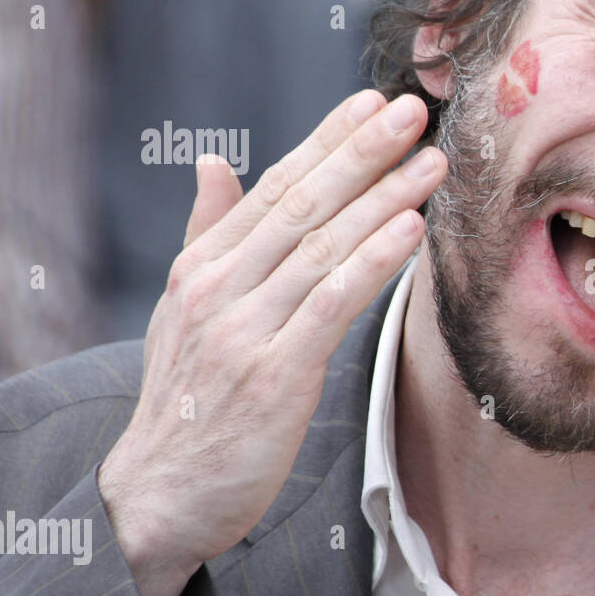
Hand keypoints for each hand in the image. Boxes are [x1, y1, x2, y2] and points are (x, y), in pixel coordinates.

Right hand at [98, 90, 445, 595]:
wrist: (163, 492)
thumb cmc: (187, 400)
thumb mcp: (184, 310)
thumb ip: (208, 235)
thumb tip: (211, 163)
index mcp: (203, 267)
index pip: (275, 188)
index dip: (328, 142)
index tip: (372, 103)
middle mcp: (220, 288)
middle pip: (303, 205)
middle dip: (363, 154)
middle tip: (413, 111)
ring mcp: (245, 329)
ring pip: (324, 248)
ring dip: (384, 200)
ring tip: (431, 163)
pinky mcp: (275, 374)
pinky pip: (331, 305)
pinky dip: (373, 262)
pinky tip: (410, 230)